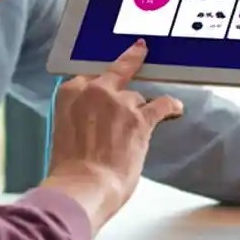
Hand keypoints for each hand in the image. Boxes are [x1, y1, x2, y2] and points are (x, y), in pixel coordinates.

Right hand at [40, 40, 183, 232]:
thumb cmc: (70, 168)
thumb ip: (80, 116)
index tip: (106, 77)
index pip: (88, 76)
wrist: (84, 185)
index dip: (100, 79)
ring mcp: (120, 103)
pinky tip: (176, 108)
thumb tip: (97, 120)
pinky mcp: (140, 118)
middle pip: (116, 76)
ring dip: (139, 110)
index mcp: (69, 93)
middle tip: (138, 54)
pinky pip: (161, 104)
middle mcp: (95, 91)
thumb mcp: (63, 131)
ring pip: (136, 97)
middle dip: (127, 69)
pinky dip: (170, 106)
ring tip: (140, 124)